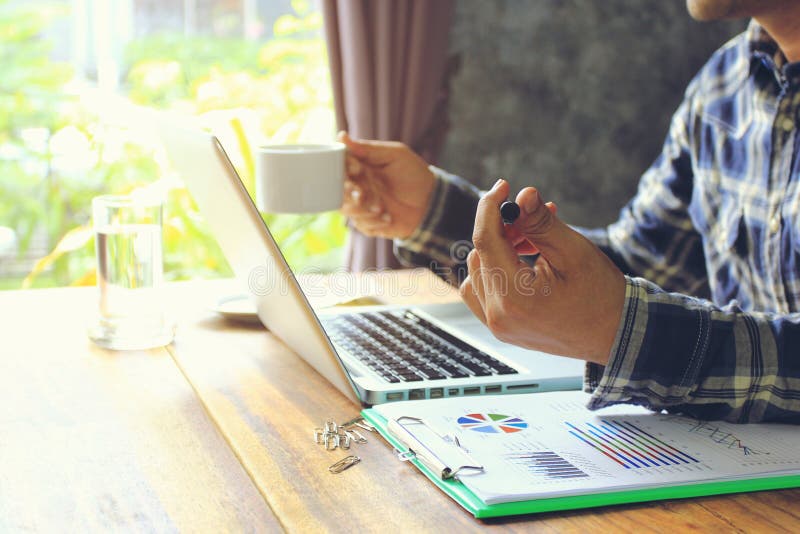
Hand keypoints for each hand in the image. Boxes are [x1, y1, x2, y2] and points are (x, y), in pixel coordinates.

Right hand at [339, 132, 435, 238]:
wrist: (430, 202)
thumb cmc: (414, 174)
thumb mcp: (395, 155)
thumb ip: (368, 148)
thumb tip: (341, 136)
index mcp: (360, 167)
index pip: (340, 165)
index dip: (344, 168)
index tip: (358, 168)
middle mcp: (357, 186)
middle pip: (338, 189)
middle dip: (350, 191)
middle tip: (362, 193)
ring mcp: (361, 206)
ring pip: (346, 209)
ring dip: (363, 209)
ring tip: (382, 207)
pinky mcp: (368, 223)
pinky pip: (360, 225)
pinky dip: (374, 222)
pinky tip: (388, 217)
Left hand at [459, 180, 625, 364]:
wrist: (616, 335)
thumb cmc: (601, 296)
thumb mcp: (574, 251)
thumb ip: (541, 223)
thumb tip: (522, 195)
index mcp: (515, 298)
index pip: (486, 241)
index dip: (490, 208)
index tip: (502, 187)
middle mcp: (499, 316)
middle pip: (480, 255)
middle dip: (502, 230)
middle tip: (533, 220)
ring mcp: (498, 326)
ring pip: (477, 272)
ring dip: (498, 250)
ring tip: (533, 243)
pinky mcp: (502, 329)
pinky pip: (480, 293)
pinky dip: (494, 272)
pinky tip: (520, 262)